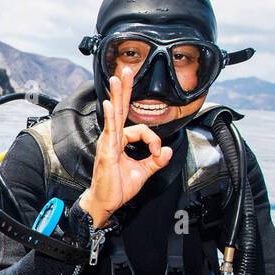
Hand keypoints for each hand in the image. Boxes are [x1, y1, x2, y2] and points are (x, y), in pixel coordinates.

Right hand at [77, 66, 173, 223]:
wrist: (106, 203)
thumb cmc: (117, 188)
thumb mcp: (143, 173)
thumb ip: (156, 161)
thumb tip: (168, 151)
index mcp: (121, 141)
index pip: (141, 130)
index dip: (153, 140)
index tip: (158, 153)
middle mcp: (113, 139)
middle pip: (121, 109)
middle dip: (124, 89)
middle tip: (127, 71)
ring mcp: (108, 143)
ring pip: (115, 115)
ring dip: (117, 95)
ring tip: (117, 79)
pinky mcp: (107, 151)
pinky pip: (110, 130)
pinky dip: (111, 117)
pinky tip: (110, 104)